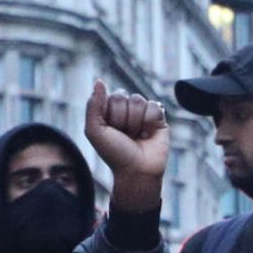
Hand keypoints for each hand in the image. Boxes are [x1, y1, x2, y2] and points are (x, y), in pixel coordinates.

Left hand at [85, 80, 168, 211]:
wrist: (137, 172)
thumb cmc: (114, 154)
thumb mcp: (94, 130)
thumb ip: (93, 105)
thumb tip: (99, 81)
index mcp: (110, 111)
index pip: (111, 96)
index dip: (112, 114)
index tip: (112, 131)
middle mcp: (126, 110)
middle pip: (124, 96)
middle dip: (123, 118)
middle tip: (125, 135)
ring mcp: (143, 114)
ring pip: (139, 100)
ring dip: (136, 122)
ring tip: (137, 136)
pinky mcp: (159, 119)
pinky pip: (155, 106)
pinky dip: (150, 122)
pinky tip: (148, 135)